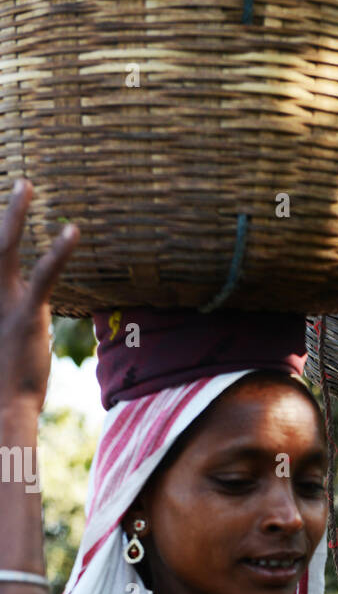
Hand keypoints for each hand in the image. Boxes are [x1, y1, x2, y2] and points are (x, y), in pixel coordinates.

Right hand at [0, 178, 78, 412]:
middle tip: (15, 184)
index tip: (3, 219)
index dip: (0, 236)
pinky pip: (44, 275)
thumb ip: (7, 318)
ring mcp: (0, 301)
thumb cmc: (1, 384)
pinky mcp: (28, 314)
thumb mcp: (3, 343)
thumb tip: (18, 313)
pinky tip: (73, 231)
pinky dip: (59, 252)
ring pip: (3, 246)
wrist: (2, 409)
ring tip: (26, 185)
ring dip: (14, 213)